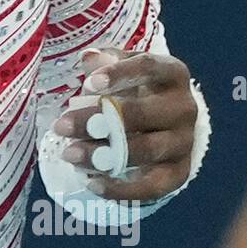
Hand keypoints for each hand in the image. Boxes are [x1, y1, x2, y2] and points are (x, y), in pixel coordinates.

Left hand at [51, 45, 196, 201]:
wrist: (170, 124)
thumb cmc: (140, 89)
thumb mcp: (127, 69)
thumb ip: (107, 62)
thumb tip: (88, 58)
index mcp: (173, 74)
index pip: (148, 67)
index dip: (119, 74)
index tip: (88, 84)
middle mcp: (184, 108)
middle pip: (142, 113)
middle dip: (97, 121)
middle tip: (62, 126)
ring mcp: (184, 142)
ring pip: (145, 150)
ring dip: (103, 154)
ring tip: (69, 154)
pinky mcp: (180, 172)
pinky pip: (152, 186)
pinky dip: (122, 189)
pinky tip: (92, 183)